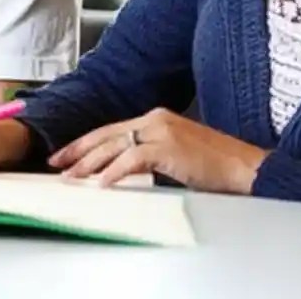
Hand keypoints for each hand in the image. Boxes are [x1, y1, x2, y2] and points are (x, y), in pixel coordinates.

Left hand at [50, 108, 269, 192]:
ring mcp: (162, 131)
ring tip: (71, 177)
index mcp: (156, 118)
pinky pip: (132, 159)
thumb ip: (148, 155)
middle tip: (56, 162)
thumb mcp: (174, 154)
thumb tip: (119, 169)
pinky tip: (101, 184)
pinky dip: (114, 172)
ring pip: (114, 146)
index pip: (111, 130)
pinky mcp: (169, 147)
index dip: (86, 143)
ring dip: (89, 163)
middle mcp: (155, 119)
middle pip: (106, 134)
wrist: (245, 166)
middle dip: (77, 150)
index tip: (66, 155)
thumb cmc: (214, 165)